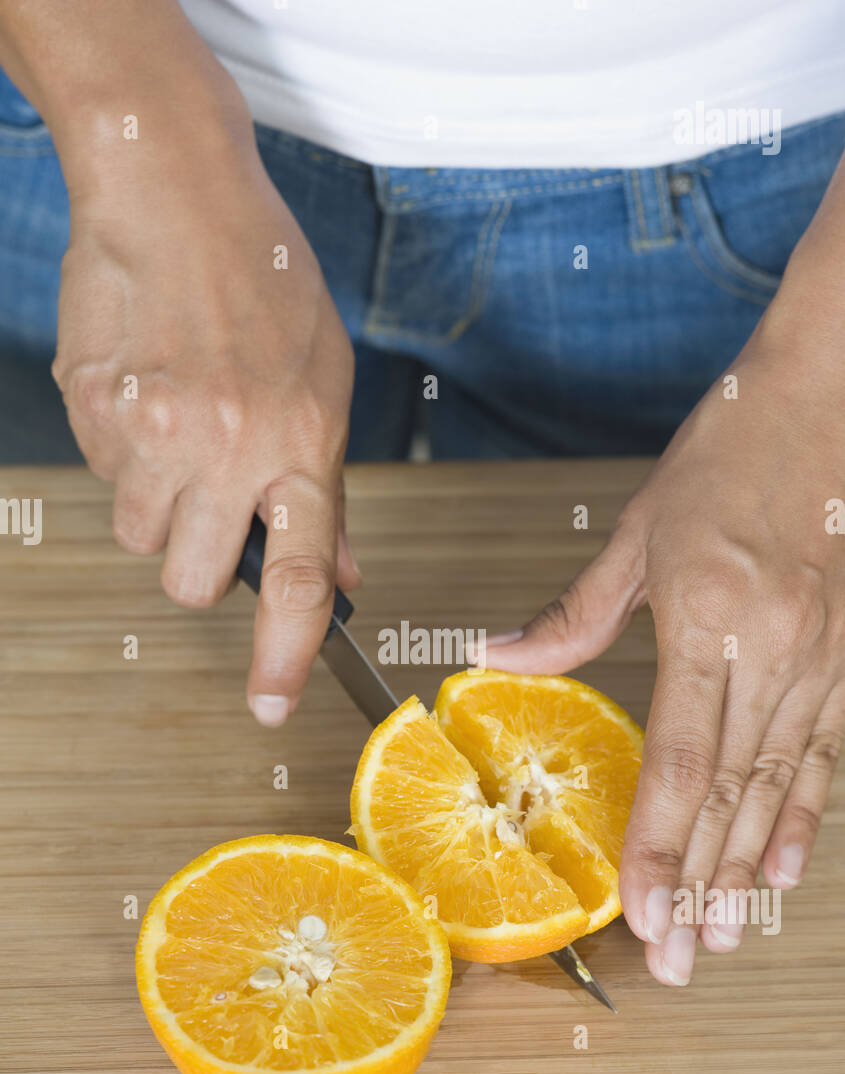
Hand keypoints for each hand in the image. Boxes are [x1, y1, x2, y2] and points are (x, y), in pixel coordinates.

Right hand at [52, 98, 356, 725]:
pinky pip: (102, 473)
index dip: (284, 655)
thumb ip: (327, 487)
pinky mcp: (95, 410)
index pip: (298, 578)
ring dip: (158, 500)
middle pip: (194, 582)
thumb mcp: (326, 382)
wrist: (175, 189)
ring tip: (178, 422)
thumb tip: (341, 574)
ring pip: (140, 534)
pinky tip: (146, 388)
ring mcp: (153, 431)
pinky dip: (121, 448)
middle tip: (210, 500)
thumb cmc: (265, 277)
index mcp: (299, 443)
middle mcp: (227, 448)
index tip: (272, 705)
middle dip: (199, 560)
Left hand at [485, 329, 844, 984]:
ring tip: (724, 937)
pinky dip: (805, 818)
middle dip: (699, 885)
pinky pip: (827, 755)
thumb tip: (493, 660)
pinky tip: (785, 870)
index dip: (658, 845)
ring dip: (747, 871)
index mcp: (706, 618)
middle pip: (729, 793)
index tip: (641, 912)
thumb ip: (572, 616)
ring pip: (777, 787)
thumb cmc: (731, 450)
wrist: (833, 397)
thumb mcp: (641, 530)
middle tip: (680, 961)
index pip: (678, 759)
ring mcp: (822, 657)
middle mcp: (771, 649)